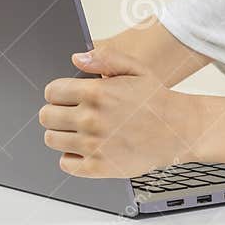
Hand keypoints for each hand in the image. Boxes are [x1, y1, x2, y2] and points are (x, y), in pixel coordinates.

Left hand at [38, 44, 200, 177]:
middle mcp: (91, 119)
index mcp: (96, 93)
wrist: (177, 130)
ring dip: (61, 134)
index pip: (51, 92)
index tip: (66, 96)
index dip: (57, 92)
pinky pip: (66, 164)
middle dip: (56, 112)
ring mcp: (93, 145)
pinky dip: (71, 157)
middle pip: (46, 116)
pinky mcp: (98, 167)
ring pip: (51, 140)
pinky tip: (85, 148)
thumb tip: (76, 58)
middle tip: (71, 113)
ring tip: (78, 130)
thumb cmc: (155, 100)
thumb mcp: (135, 68)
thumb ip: (104, 57)